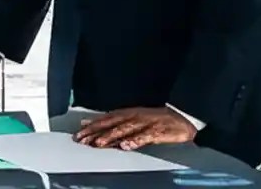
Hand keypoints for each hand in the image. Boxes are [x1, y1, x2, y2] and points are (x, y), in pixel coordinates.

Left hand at [73, 107, 197, 149]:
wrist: (182, 117)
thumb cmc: (156, 118)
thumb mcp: (132, 118)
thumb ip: (113, 122)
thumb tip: (91, 123)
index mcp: (127, 114)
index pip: (105, 119)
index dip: (91, 126)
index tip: (78, 133)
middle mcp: (133, 117)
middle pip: (111, 124)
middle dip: (95, 132)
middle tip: (82, 139)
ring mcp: (144, 124)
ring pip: (124, 130)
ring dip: (110, 136)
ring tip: (98, 143)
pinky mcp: (157, 131)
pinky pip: (144, 137)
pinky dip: (134, 141)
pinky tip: (125, 146)